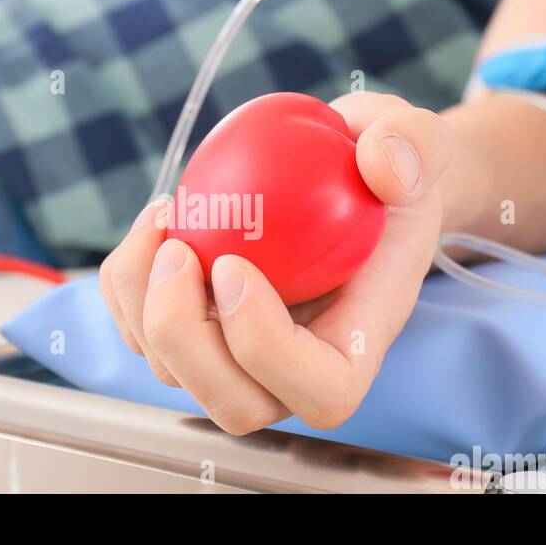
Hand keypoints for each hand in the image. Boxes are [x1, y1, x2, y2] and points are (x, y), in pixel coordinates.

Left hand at [98, 92, 454, 434]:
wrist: (347, 179)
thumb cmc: (386, 171)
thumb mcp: (419, 139)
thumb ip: (414, 145)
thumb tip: (382, 166)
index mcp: (358, 341)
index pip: (322, 392)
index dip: (267, 347)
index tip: (234, 266)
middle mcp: (296, 370)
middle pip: (235, 405)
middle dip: (184, 335)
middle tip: (177, 246)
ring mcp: (240, 361)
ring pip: (173, 370)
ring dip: (143, 299)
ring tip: (165, 218)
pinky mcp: (197, 336)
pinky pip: (140, 333)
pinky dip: (126, 284)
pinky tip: (156, 222)